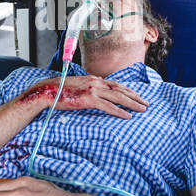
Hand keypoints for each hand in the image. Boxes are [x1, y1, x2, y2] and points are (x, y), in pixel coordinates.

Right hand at [22, 75, 147, 117]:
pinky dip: (119, 111)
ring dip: (132, 103)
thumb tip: (98, 92)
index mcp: (94, 79)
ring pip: (118, 97)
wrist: (48, 90)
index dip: (129, 91)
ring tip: (142, 109)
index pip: (116, 85)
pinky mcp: (88, 99)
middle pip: (121, 90)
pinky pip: (108, 106)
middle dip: (136, 97)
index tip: (138, 97)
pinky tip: (127, 116)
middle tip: (147, 104)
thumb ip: (90, 88)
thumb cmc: (61, 90)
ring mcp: (93, 90)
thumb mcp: (78, 86)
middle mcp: (96, 82)